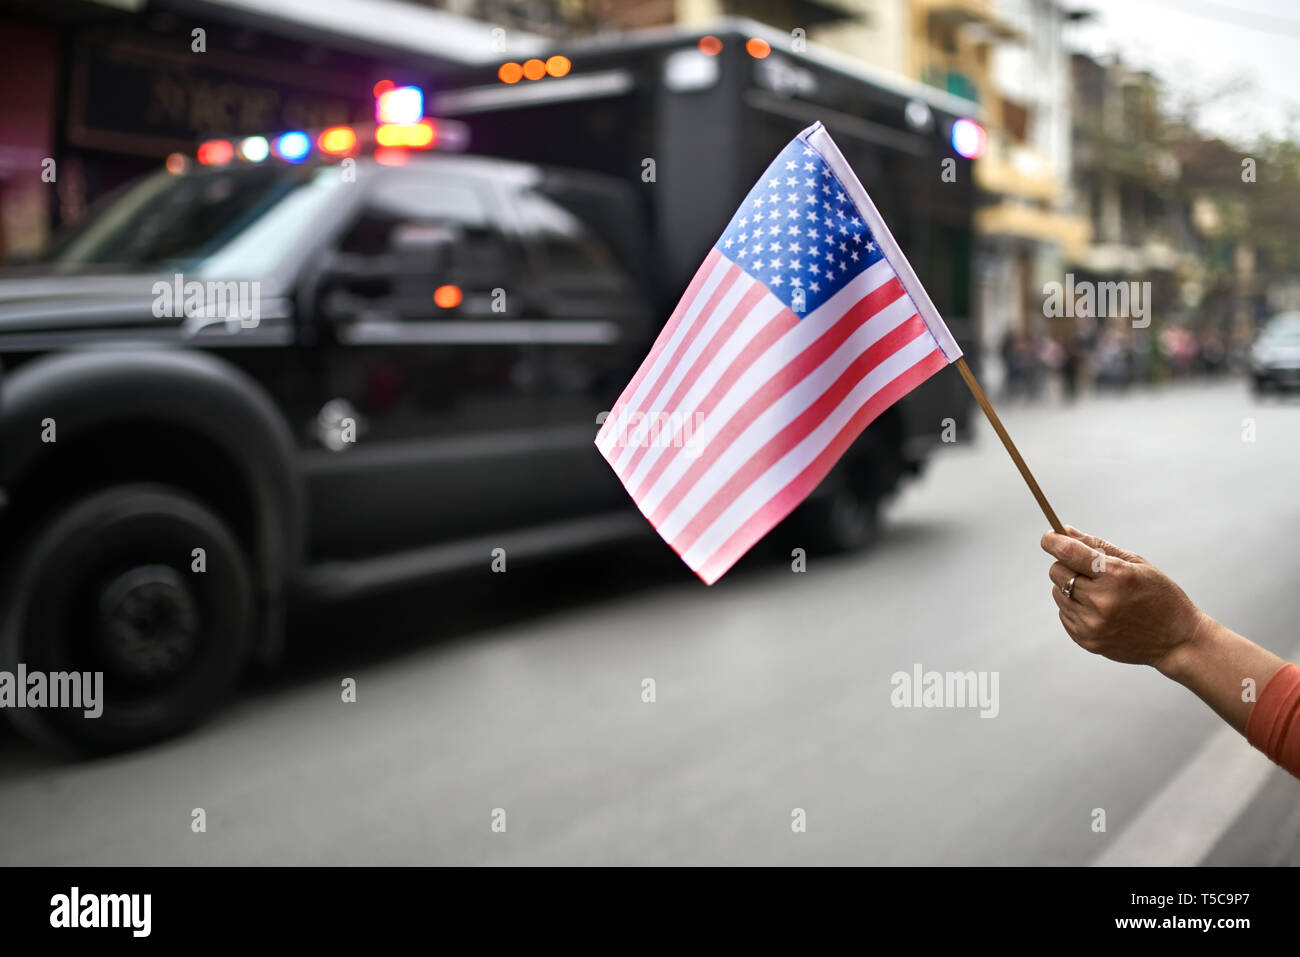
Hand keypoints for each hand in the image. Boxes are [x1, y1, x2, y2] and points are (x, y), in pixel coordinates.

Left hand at [1040, 526, 1209, 670]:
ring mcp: (1092, 624)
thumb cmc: (1159, 595)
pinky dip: (1075, 607)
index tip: (1050, 537)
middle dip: (1066, 565)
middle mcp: (1101, 601)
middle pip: (1057, 571)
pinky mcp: (1087, 640)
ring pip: (1058, 593)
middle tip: (1087, 570)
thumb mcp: (1136, 563)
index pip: (1068, 552)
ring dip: (1071, 587)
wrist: (1177, 640)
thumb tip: (1063, 531)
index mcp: (1116, 576)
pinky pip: (1064, 614)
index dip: (1053, 541)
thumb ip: (1097, 546)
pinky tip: (1100, 610)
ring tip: (1099, 593)